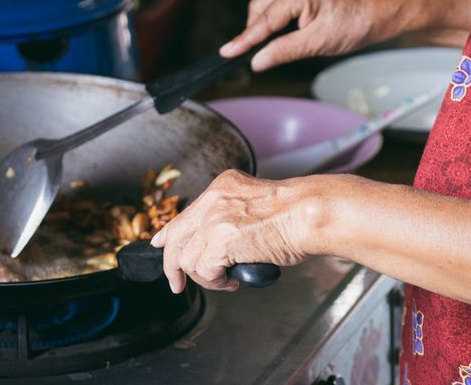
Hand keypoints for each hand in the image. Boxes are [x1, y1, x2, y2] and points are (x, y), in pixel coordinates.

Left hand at [149, 169, 314, 292]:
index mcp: (222, 186)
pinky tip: (231, 281)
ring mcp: (214, 219)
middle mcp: (214, 200)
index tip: (160, 244)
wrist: (310, 213)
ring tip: (224, 280)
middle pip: (176, 237)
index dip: (169, 234)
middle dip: (173, 266)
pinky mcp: (220, 240)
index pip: (185, 213)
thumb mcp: (255, 205)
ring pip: (187, 259)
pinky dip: (215, 282)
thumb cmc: (297, 214)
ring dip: (204, 277)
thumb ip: (232, 218)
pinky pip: (203, 271)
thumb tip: (219, 245)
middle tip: (178, 284)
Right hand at [221, 0, 394, 70]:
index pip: (264, 20)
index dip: (244, 40)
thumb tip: (257, 61)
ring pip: (269, 2)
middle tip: (257, 54)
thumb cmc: (357, 22)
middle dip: (256, 30)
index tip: (226, 53)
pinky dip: (279, 14)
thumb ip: (284, 51)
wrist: (382, 7)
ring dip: (268, 22)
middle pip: (261, 7)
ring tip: (278, 43)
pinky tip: (287, 29)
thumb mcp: (319, 43)